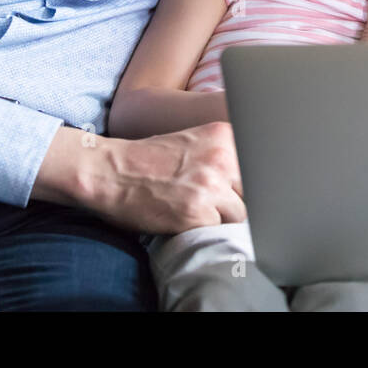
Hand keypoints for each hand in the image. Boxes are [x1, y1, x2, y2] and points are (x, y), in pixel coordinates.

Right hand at [38, 121, 245, 234]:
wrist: (108, 170)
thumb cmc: (148, 160)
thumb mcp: (194, 143)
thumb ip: (224, 157)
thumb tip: (254, 183)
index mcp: (225, 136)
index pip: (259, 168)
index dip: (250, 185)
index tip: (241, 192)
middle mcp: (222, 157)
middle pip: (253, 192)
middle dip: (238, 201)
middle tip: (216, 206)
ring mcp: (210, 185)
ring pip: (240, 214)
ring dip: (223, 219)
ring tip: (198, 213)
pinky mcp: (196, 211)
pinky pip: (218, 230)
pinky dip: (204, 230)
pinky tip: (185, 220)